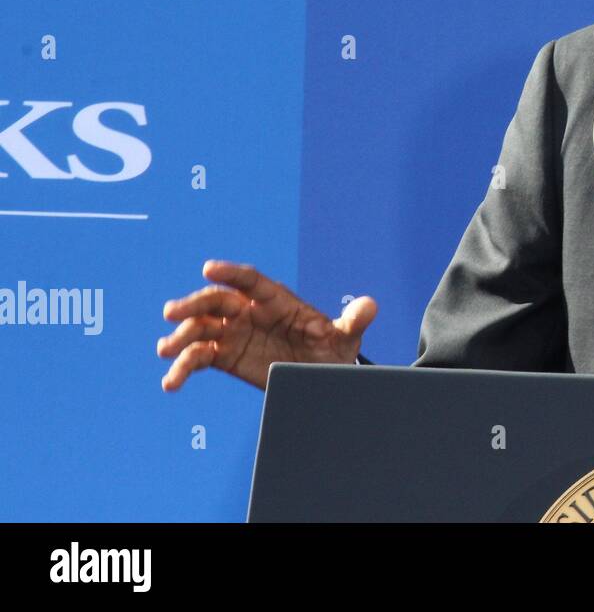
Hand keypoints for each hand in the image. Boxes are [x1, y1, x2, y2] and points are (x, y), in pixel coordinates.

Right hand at [158, 260, 377, 391]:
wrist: (320, 376)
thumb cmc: (331, 349)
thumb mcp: (345, 336)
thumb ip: (353, 321)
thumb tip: (370, 305)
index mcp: (277, 299)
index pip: (250, 280)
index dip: (231, 273)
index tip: (209, 268)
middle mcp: (250, 312)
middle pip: (217, 301)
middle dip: (193, 304)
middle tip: (171, 313)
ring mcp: (235, 333)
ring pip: (202, 329)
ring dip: (181, 337)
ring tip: (165, 351)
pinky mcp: (226, 357)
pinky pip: (200, 359)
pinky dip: (183, 368)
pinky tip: (171, 383)